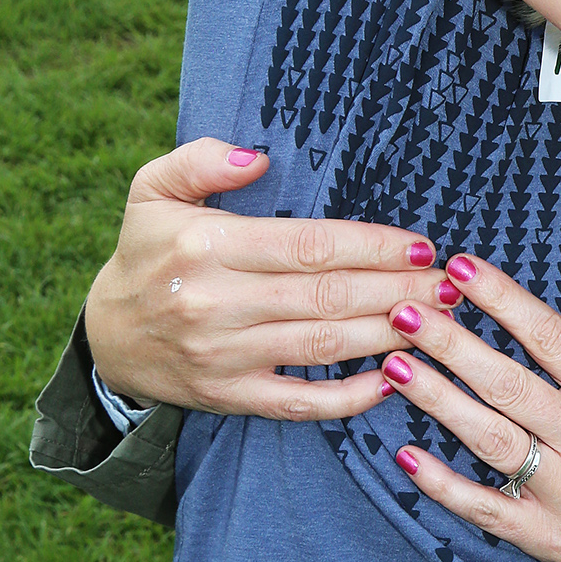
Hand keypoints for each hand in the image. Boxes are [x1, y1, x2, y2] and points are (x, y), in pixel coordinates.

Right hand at [82, 138, 446, 415]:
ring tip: (441, 322)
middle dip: (399, 290)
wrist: (108, 337)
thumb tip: (257, 158)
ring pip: (324, 347)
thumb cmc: (148, 252)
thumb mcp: (152, 190)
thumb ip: (200, 159)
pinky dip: (349, 398)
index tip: (421, 245)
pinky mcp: (230, 397)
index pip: (308, 246)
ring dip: (389, 336)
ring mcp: (224, 356)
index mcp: (206, 246)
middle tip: (452, 286)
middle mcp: (216, 304)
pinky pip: (300, 403)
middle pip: (328, 297)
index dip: (372, 246)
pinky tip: (393, 380)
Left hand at [380, 254, 560, 561]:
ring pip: (489, 438)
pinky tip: (406, 455)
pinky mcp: (545, 537)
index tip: (460, 268)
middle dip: (451, 343)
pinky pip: (485, 506)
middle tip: (403, 311)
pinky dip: (443, 483)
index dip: (502, 299)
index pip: (551, 337)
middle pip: (508, 383)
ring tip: (393, 366)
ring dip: (436, 400)